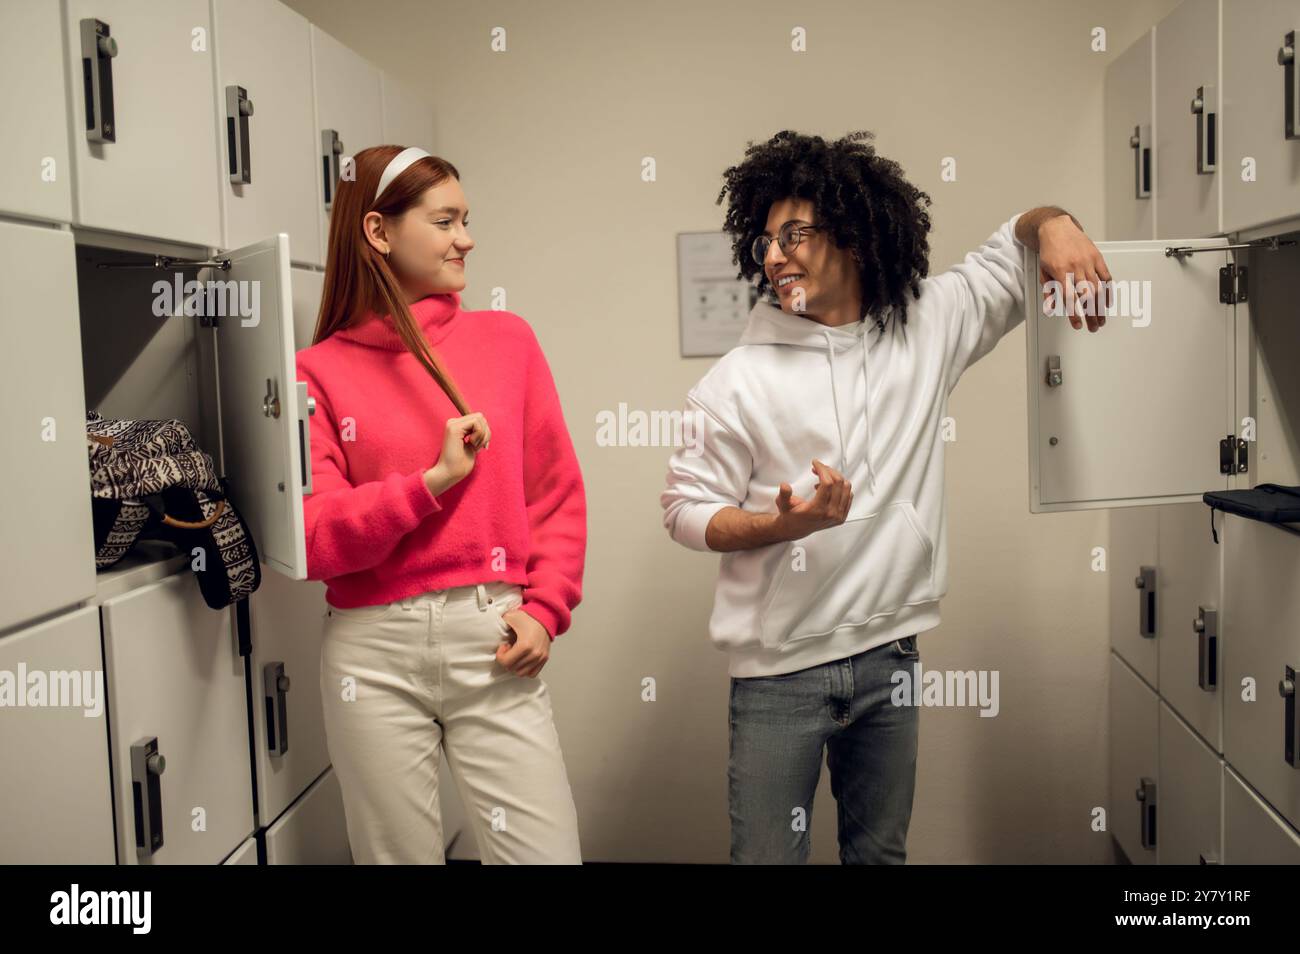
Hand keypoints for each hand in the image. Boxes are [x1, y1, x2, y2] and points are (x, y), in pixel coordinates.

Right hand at [425, 412, 489, 494]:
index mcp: (457, 426)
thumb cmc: (461, 464)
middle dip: (486, 432)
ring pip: (479, 418)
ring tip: (474, 446)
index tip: (483, 446)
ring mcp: (452, 424)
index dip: (486, 431)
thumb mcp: (474, 445)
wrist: (450, 473)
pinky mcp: (454, 428)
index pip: (479, 419)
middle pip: (480, 416)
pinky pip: (476, 423)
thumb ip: (478, 434)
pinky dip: (479, 435)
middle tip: (479, 447)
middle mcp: (453, 422)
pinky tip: (471, 444)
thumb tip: (487, 426)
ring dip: (482, 434)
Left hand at [496, 607, 550, 677]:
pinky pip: (532, 673)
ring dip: (515, 665)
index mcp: (525, 645)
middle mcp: (534, 654)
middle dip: (507, 660)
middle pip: (512, 668)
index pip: (506, 662)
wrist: (546, 615)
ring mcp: (540, 657)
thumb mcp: (510, 617)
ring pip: (521, 673)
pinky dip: (525, 669)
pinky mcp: (544, 659)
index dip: (500, 656)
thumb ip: (499, 623)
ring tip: (516, 654)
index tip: (503, 646)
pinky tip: (523, 659)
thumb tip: (491, 628)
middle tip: (509, 649)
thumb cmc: (528, 617)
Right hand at [773, 458, 851, 539]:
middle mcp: (831, 514)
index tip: (815, 463)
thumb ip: (783, 495)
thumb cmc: (791, 516)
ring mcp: (838, 516)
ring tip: (822, 477)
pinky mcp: (842, 516)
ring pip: (846, 487)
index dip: (822, 469)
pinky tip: (828, 487)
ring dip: (835, 477)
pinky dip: (840, 487)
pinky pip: (848, 495)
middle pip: (838, 483)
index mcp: (818, 510)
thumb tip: (784, 486)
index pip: (827, 484)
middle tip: (818, 467)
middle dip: (828, 470)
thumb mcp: (783, 505)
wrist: (796, 529)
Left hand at [1038, 215, 1111, 332]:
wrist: (1057, 229)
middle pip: (1087, 296)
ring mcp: (1088, 262)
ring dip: (1101, 307)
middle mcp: (1076, 267)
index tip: (1078, 325)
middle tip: (1094, 327)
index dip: (1074, 314)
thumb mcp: (1043, 272)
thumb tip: (1052, 307)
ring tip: (1102, 319)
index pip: (1069, 298)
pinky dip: (1109, 291)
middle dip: (1092, 314)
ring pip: (1098, 288)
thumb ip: (1048, 290)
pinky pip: (1106, 276)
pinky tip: (1108, 302)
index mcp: (1061, 272)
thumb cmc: (1049, 251)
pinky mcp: (1097, 257)